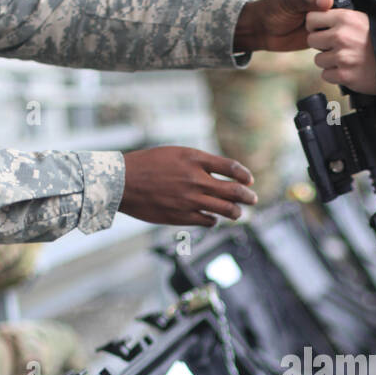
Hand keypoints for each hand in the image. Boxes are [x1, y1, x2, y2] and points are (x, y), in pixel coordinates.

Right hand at [120, 147, 255, 226]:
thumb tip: (221, 174)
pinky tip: (212, 218)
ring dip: (236, 212)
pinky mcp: (182, 216)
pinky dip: (214, 220)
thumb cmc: (147, 165)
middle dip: (248, 196)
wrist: (122, 182)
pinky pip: (208, 221)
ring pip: (226, 210)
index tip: (249, 180)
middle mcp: (196, 179)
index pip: (231, 167)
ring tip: (238, 213)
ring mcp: (190, 199)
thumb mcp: (175, 153)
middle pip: (234, 191)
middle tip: (253, 199)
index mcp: (194, 159)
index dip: (244, 175)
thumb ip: (199, 163)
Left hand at [234, 0, 333, 51]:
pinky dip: (331, 41)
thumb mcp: (289, 1)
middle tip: (332, 21)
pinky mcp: (322, 35)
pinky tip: (327, 41)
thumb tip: (327, 1)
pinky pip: (332, 39)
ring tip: (325, 31)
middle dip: (342, 14)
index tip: (346, 0)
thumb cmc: (272, 10)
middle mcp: (324, 4)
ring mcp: (324, 20)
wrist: (263, 32)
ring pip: (339, 24)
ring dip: (338, 29)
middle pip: (343, 7)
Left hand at [234, 0, 375, 53]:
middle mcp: (330, 0)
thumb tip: (327, 2)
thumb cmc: (274, 10)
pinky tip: (371, 29)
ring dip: (368, 14)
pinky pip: (347, 35)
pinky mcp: (330, 37)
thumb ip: (307, 0)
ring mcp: (332, 19)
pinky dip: (359, 33)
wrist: (266, 32)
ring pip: (356, 15)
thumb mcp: (289, 2)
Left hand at [306, 8, 375, 93]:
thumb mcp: (365, 19)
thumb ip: (343, 17)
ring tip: (344, 59)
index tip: (321, 30)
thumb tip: (324, 12)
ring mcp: (342, 56)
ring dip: (328, 61)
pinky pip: (326, 75)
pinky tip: (347, 70)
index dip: (315, 25)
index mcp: (345, 18)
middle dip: (321, 45)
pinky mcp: (343, 75)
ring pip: (318, 59)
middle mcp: (341, 36)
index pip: (312, 18)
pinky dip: (334, 75)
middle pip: (311, 40)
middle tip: (334, 47)